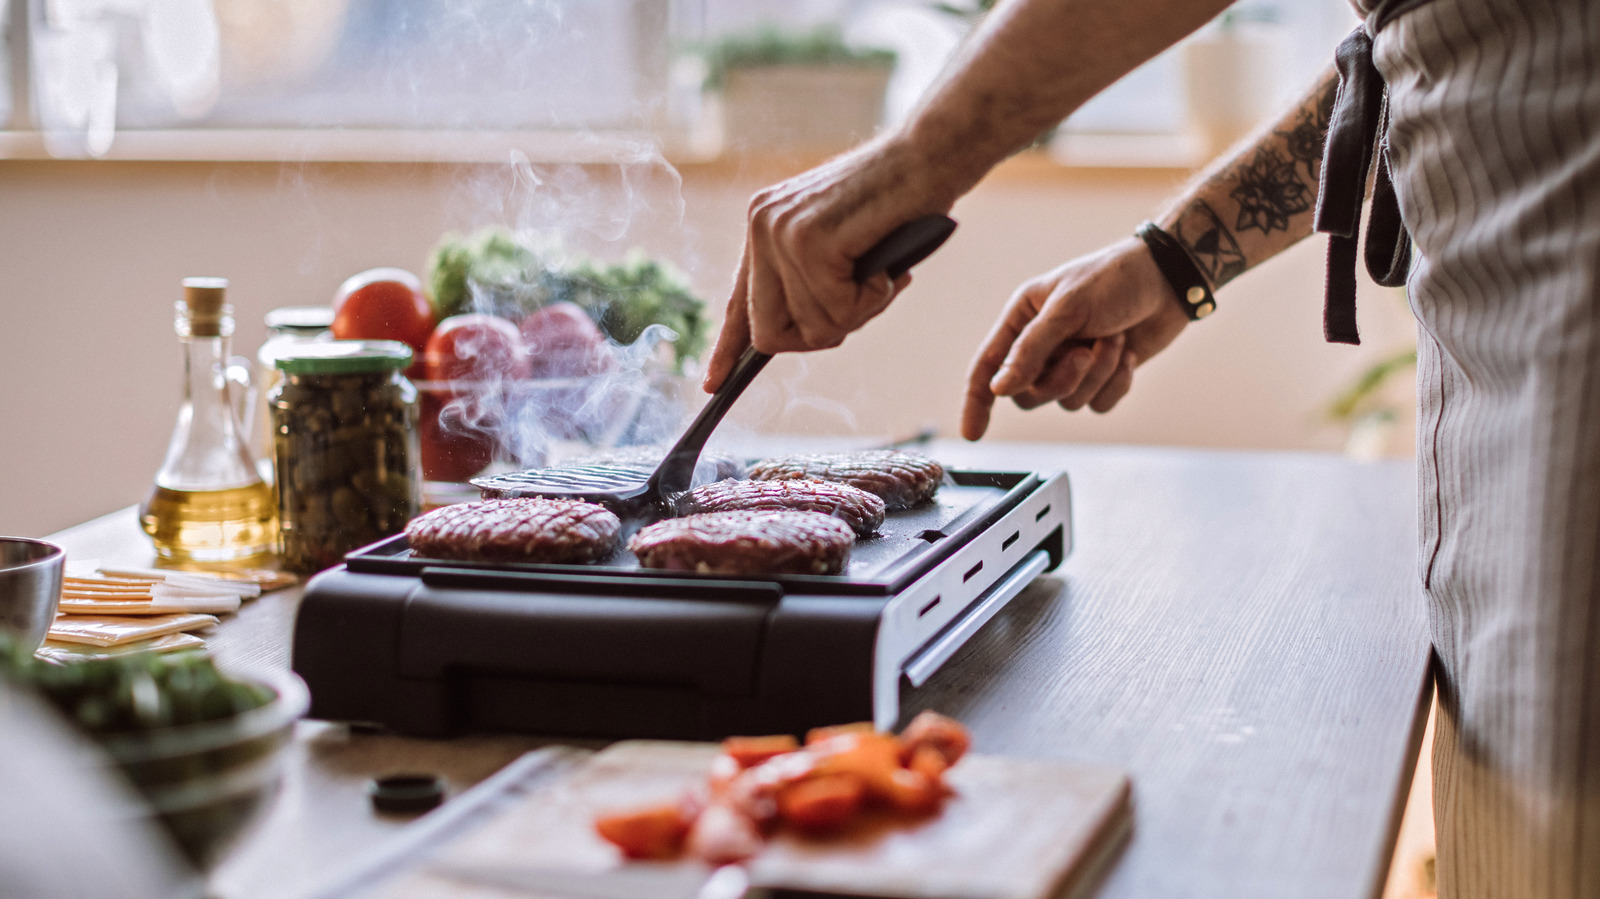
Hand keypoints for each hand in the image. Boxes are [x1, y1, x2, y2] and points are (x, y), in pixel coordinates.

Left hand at [703, 139, 953, 392]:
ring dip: (858, 313)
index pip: (738, 301)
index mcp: (764, 224)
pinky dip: (873, 301)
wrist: (934, 152)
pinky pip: (836, 310)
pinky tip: (888, 268)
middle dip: (819, 335)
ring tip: (883, 273)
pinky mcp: (810, 239)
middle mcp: (762, 225)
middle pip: (768, 332)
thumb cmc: (902, 202)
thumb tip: (797, 335)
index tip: (712, 383)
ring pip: (811, 327)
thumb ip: (812, 281)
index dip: (727, 348)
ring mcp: (782, 231)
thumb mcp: (843, 244)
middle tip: (862, 304)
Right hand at [961, 237, 1188, 439]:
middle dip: (1062, 379)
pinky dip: (1116, 383)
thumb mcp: (1067, 309)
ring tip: (1114, 339)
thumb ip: (1030, 350)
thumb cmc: (1115, 279)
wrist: (1169, 279)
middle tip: (1086, 353)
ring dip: (1098, 374)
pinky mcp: (1101, 377)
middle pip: (1029, 394)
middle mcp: (1041, 345)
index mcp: (1022, 320)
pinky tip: (1128, 355)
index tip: (971, 434)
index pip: (986, 368)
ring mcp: (1071, 363)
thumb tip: (999, 388)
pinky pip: (1098, 404)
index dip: (976, 402)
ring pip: (1068, 401)